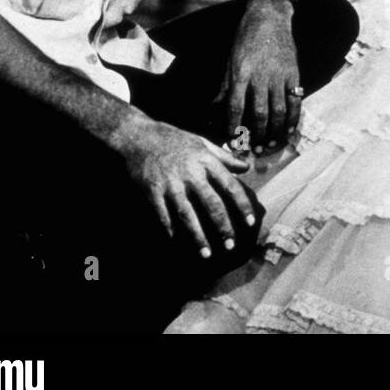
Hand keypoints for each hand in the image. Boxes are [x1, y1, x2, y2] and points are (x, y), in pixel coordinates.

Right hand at [116, 117, 254, 257]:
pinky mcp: (151, 191)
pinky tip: (178, 245)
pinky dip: (171, 231)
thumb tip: (247, 166)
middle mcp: (190, 173)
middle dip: (222, 226)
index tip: (250, 221)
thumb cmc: (175, 140)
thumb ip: (224, 157)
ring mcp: (170, 183)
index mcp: (206, 160)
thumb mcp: (202, 143)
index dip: (242, 204)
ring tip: (207, 254)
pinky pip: (163, 216)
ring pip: (187, 214)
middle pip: (211, 203)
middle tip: (231, 245)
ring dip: (197, 236)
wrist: (139, 136)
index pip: (230, 185)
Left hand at [223, 0, 300, 151]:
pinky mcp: (294, 74)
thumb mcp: (230, 60)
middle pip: (260, 113)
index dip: (234, 127)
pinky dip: (293, 118)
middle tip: (254, 150)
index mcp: (241, 73)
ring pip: (279, 111)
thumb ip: (225, 86)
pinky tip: (288, 131)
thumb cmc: (246, 38)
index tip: (233, 142)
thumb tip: (214, 109)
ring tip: (269, 145)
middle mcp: (261, 77)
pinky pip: (295, 101)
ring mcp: (279, 76)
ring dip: (274, 132)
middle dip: (256, 135)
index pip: (236, 107)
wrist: (269, 16)